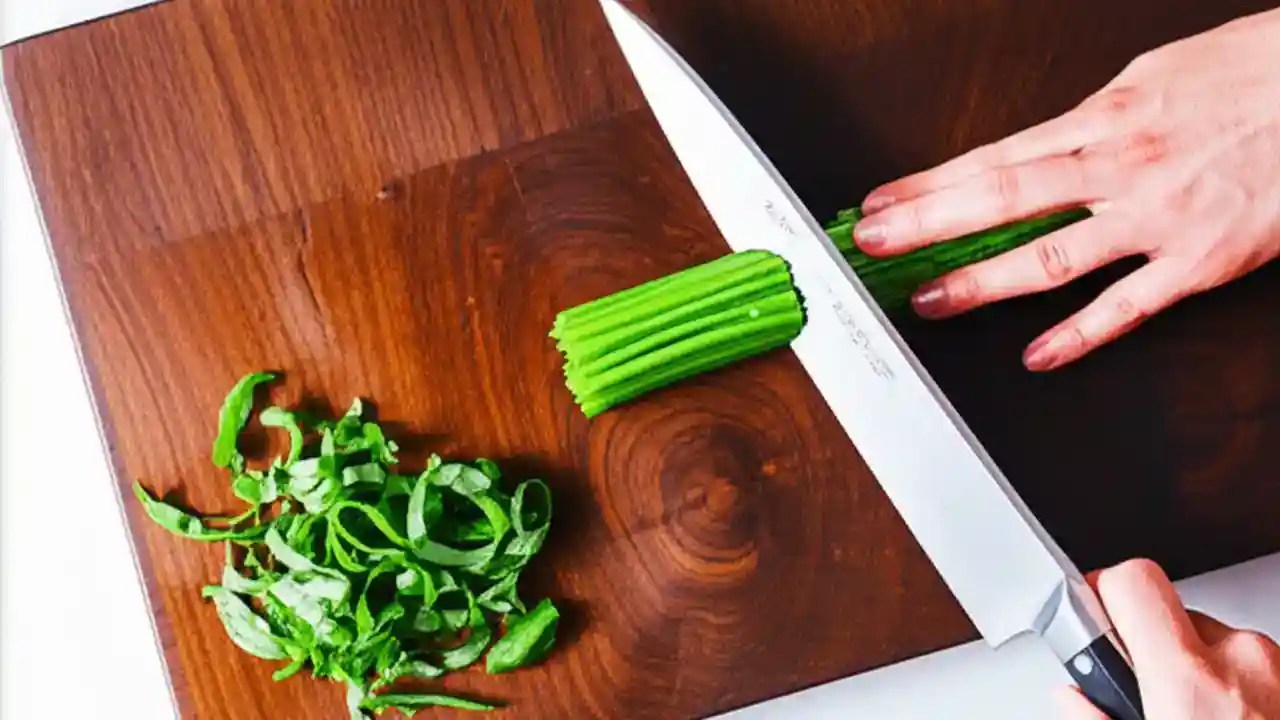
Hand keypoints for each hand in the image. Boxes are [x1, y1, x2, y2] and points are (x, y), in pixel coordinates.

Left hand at [854, 9, 1279, 370]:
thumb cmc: (1254, 73)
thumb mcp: (1155, 77)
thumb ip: (1092, 120)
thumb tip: (1038, 147)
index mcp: (1104, 118)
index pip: (992, 157)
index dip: (928, 186)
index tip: (880, 204)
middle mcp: (1120, 167)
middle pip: (1001, 201)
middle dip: (927, 226)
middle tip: (873, 247)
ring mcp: (1157, 217)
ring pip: (1052, 257)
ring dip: (982, 282)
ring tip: (931, 300)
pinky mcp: (1200, 260)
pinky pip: (1128, 306)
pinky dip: (1079, 335)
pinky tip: (1037, 356)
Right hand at [1056, 560, 1279, 718]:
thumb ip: (1099, 719)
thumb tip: (1074, 696)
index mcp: (1190, 681)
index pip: (1131, 581)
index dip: (1101, 588)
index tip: (1088, 611)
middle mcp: (1240, 658)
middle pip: (1169, 612)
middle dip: (1150, 646)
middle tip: (1148, 694)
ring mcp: (1276, 664)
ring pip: (1211, 638)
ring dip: (1195, 668)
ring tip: (1195, 715)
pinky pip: (1247, 659)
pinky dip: (1233, 684)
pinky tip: (1228, 717)